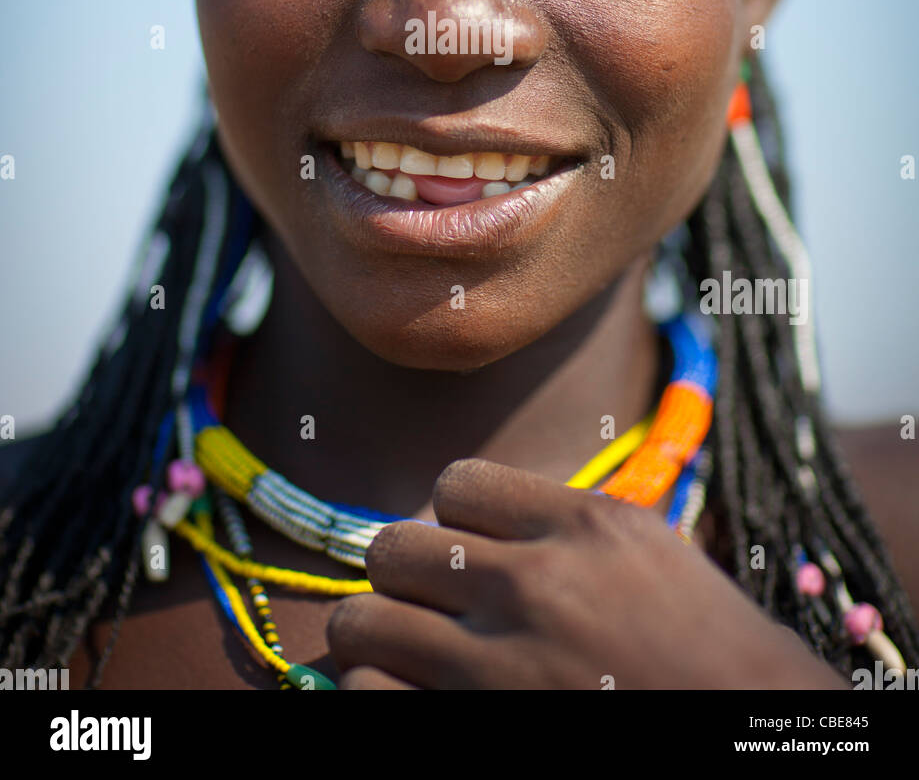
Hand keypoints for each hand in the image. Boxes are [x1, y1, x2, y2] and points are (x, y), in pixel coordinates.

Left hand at [327, 458, 850, 689]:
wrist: (750, 732)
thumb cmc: (717, 653)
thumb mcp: (652, 555)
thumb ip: (567, 529)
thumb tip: (481, 524)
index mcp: (583, 523)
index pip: (454, 484)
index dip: (452, 520)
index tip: (466, 551)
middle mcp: (533, 583)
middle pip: (394, 547)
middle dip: (403, 576)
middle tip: (424, 604)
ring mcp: (499, 664)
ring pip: (363, 621)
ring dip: (376, 637)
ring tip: (401, 654)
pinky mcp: (475, 726)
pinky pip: (368, 697)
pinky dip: (377, 696)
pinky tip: (409, 698)